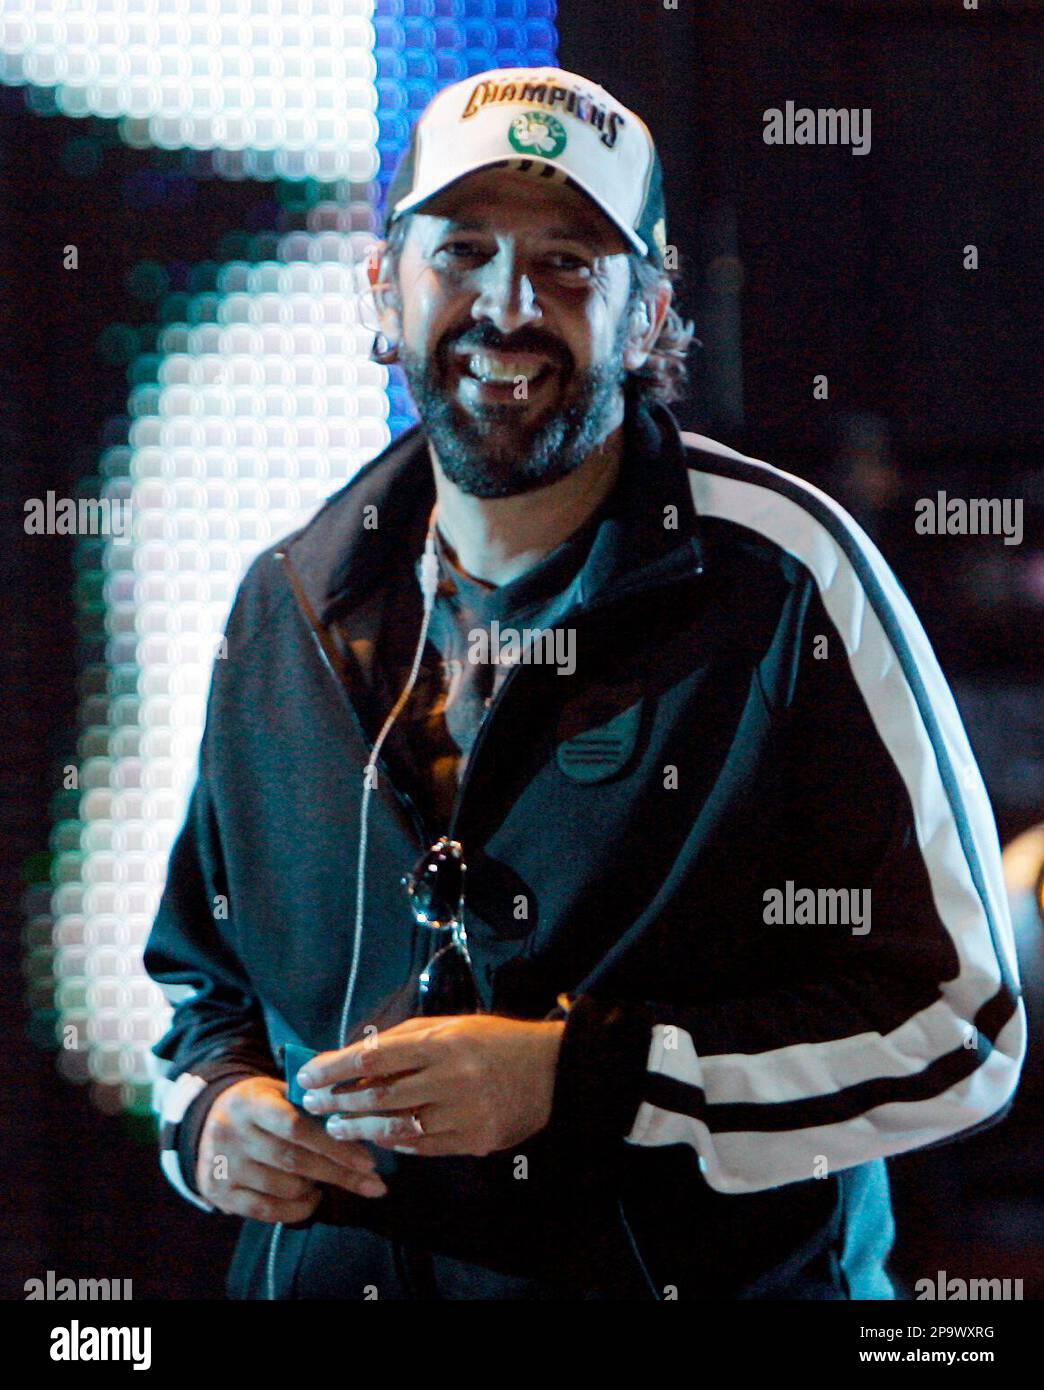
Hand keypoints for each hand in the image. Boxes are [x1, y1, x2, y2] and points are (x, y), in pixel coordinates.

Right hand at [196, 1075, 387, 1222]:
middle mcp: (231, 1135)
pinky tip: (313, 1199)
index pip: (296, 1126)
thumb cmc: (260, 1104)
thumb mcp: (279, 1091)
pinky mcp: (218, 1193)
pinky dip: (297, 1210)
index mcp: (250, 1103)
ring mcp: (222, 1166)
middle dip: (339, 1173)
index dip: (334, 1145)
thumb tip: (357, 1122)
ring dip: (317, 1188)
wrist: (208, 1119)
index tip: (368, 1161)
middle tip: (372, 1182)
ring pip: (284, 1188)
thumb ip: (311, 1104)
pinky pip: (266, 1211)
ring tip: (333, 1179)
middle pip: (294, 1161)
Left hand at [298, 1015, 566, 1158]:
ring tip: (337, 1128)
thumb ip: (406, 1040)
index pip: (374, 1057)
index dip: (336, 1068)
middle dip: (338, 1102)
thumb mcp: (451, 1025)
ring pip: (397, 1128)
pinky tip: (378, 1137)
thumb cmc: (493, 1041)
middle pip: (379, 1097)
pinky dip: (394, 1142)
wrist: (550, 1071)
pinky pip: (422, 1146)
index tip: (309, 1076)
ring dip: (360, 1129)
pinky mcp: (473, 1141)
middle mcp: (451, 1079)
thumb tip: (356, 1056)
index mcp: (443, 1043)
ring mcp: (463, 1114)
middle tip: (313, 1106)